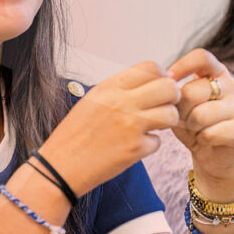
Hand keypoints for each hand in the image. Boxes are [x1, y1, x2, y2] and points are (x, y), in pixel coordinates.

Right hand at [40, 61, 180, 196]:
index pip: (152, 67)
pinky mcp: (135, 149)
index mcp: (110, 86)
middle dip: (172, 97)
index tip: (159, 86)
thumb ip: (121, 88)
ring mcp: (130, 126)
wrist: (61, 166)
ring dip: (166, 121)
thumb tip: (155, 79)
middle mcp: (121, 102)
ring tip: (153, 126)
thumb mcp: (94, 99)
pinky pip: (158, 141)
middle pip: (169, 88)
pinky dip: (150, 144)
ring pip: (171, 114)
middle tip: (163, 106)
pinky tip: (135, 146)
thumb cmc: (77, 132)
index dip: (162, 76)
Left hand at [167, 49, 233, 201]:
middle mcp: (232, 85)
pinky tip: (206, 140)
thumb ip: (173, 93)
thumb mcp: (179, 105)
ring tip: (195, 130)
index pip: (201, 57)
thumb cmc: (192, 124)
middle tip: (183, 119)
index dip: (182, 66)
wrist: (211, 155)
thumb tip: (166, 84)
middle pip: (194, 90)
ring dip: (190, 127)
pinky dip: (201, 140)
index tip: (167, 79)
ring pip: (201, 115)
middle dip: (180, 110)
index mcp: (217, 73)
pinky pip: (211, 133)